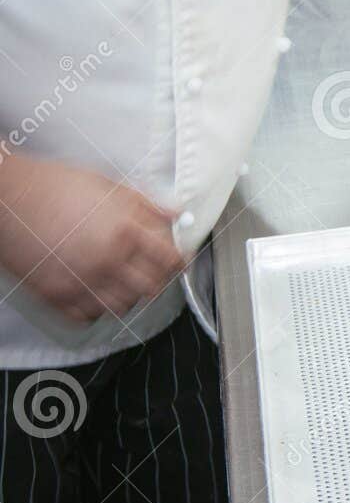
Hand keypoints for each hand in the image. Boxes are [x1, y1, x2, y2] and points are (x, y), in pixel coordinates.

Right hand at [0, 155, 185, 322]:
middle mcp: (106, 260)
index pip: (169, 259)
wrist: (6, 195)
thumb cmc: (54, 186)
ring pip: (123, 307)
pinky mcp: (54, 294)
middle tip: (152, 273)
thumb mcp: (108, 186)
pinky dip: (97, 308)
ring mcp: (80, 280)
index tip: (178, 261)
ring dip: (128, 296)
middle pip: (151, 288)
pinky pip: (88, 316)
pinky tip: (95, 292)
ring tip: (123, 282)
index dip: (178, 261)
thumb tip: (176, 215)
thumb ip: (146, 205)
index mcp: (125, 231)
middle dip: (157, 281)